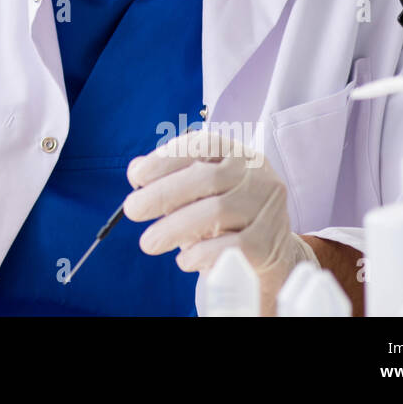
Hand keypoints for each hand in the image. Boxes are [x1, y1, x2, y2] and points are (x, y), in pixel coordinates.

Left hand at [123, 131, 317, 314]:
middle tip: (133, 210)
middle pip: (206, 178)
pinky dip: (200, 253)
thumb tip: (136, 169)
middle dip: (162, 194)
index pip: (201, 144)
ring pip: (216, 212)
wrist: (269, 252)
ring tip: (149, 242)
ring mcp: (267, 207)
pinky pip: (231, 246)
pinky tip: (184, 259)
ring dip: (174, 228)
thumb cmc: (223, 214)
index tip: (136, 177)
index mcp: (234, 152)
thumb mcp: (198, 190)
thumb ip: (170, 177)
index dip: (165, 159)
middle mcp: (255, 174)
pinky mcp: (269, 242)